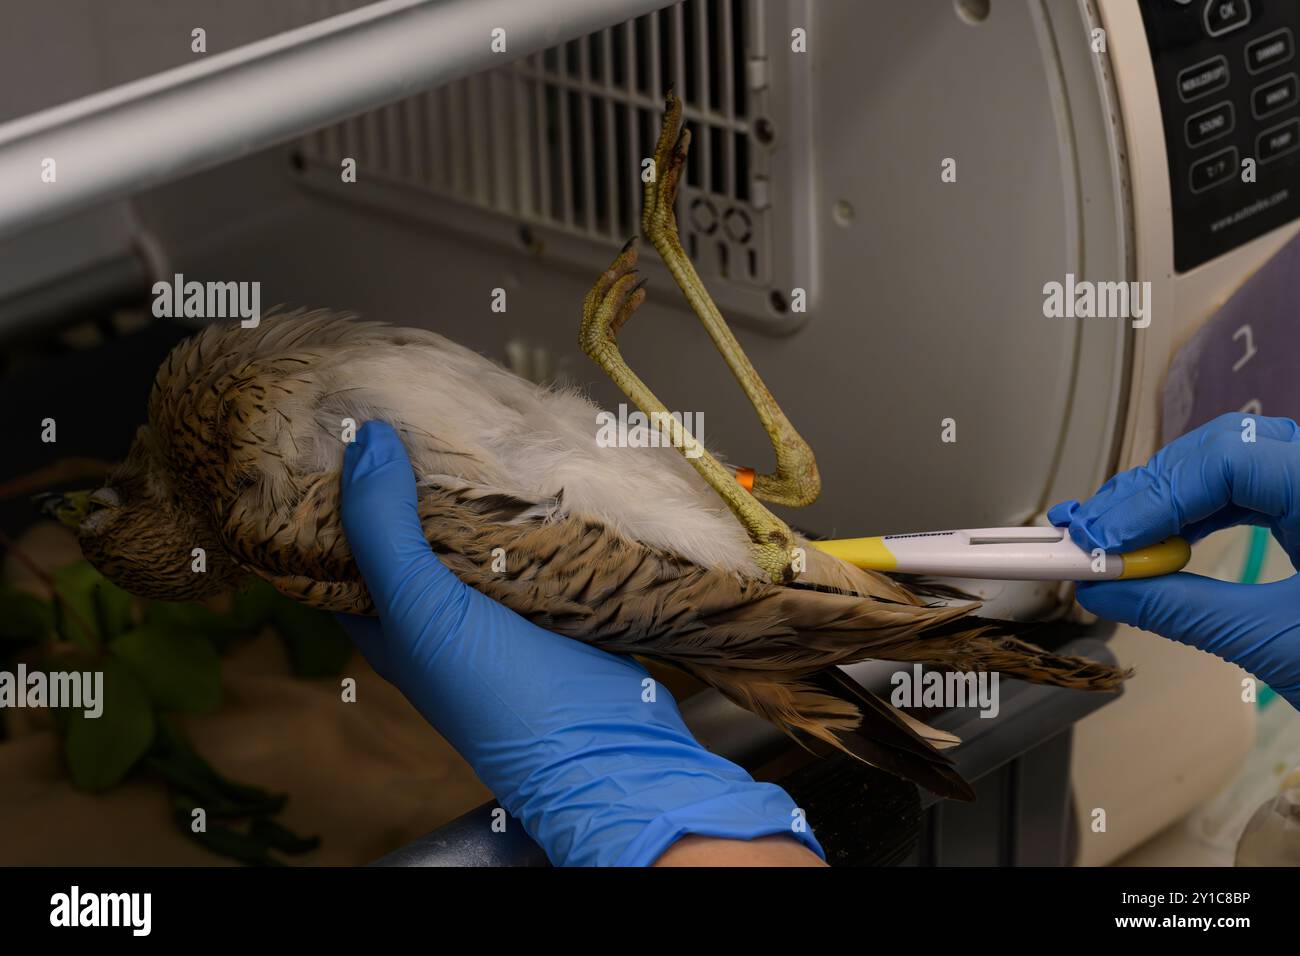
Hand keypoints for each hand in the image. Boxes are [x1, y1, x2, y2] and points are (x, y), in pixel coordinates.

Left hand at [337, 421, 823, 865]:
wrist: (610, 749)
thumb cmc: (499, 694)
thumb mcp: (422, 610)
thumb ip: (383, 529)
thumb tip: (363, 438)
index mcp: (388, 619)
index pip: (346, 540)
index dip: (340, 485)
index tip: (346, 418)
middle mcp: (438, 608)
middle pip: (414, 525)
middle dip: (415, 470)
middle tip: (416, 398)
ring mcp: (498, 600)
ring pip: (475, 526)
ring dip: (476, 480)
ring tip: (474, 410)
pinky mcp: (552, 591)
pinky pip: (530, 534)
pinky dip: (527, 499)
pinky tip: (532, 454)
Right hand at [1049, 413, 1299, 707]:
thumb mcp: (1280, 646)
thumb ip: (1185, 610)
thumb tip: (1108, 589)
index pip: (1228, 456)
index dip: (1153, 493)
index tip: (1102, 537)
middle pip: (1223, 452)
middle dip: (1148, 494)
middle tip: (1091, 536)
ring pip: (1231, 466)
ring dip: (1165, 502)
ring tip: (1111, 538)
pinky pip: (1251, 492)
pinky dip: (1198, 515)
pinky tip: (1160, 539)